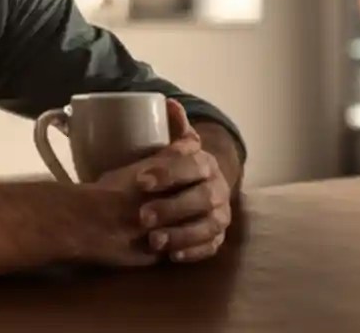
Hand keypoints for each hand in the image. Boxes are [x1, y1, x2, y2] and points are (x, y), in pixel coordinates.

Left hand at [136, 100, 231, 262]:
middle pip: (202, 198)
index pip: (190, 164)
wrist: (188, 191)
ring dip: (181, 234)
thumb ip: (170, 129)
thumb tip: (170, 102)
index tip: (140, 181)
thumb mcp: (167, 149)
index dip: (167, 172)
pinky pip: (210, 247)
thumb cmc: (168, 169)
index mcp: (204, 162)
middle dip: (172, 208)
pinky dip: (193, 252)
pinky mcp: (215, 237)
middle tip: (142, 216)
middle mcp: (216, 187)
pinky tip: (173, 256)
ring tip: (154, 241)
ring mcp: (219, 214)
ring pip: (207, 226)